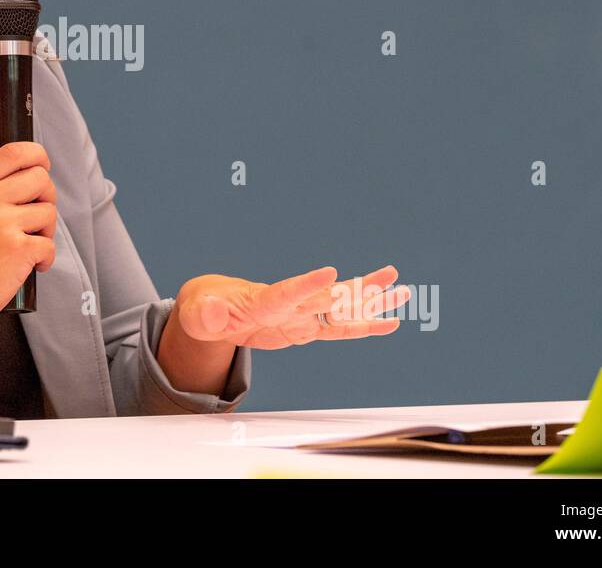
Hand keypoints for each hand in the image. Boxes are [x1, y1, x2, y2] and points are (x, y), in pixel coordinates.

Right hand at [0, 141, 57, 326]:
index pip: (13, 153)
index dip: (36, 155)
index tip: (42, 166)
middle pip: (40, 178)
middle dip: (46, 196)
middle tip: (36, 215)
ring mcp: (3, 225)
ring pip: (48, 212)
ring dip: (46, 230)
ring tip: (29, 243)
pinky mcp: (18, 250)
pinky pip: (49, 245)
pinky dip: (45, 258)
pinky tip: (31, 264)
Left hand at [173, 265, 410, 348]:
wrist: (214, 307)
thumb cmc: (204, 309)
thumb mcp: (198, 315)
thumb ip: (208, 316)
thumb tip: (213, 315)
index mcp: (262, 300)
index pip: (287, 292)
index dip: (307, 284)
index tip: (330, 272)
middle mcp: (289, 304)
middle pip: (328, 296)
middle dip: (357, 287)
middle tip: (390, 274)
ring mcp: (300, 315)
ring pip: (341, 308)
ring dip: (370, 300)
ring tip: (403, 291)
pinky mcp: (304, 327)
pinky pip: (338, 328)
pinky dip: (362, 326)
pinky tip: (388, 323)